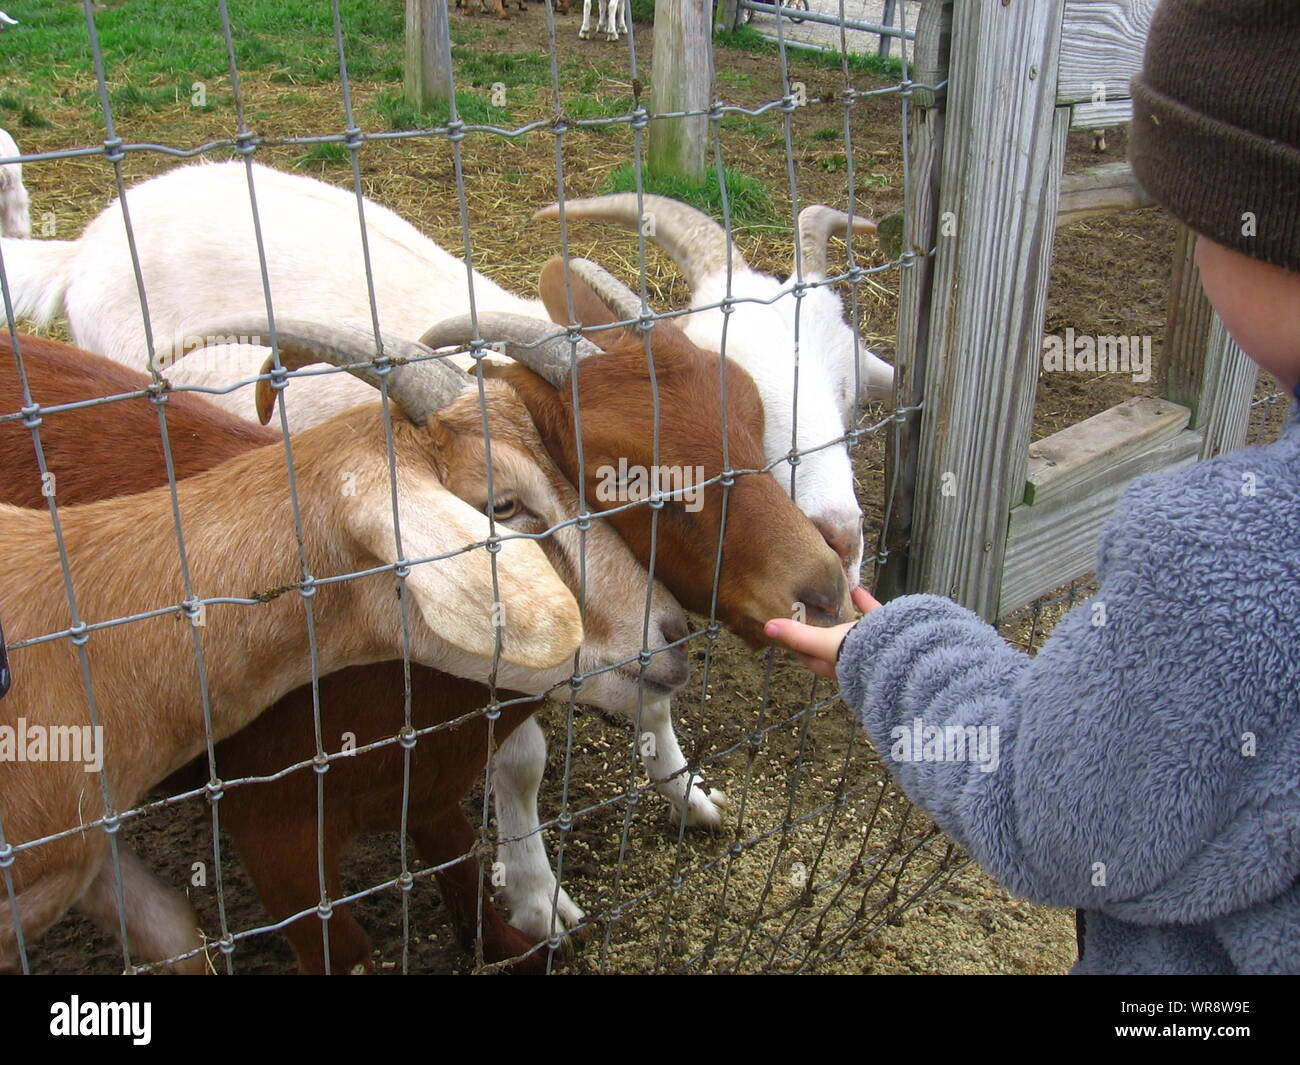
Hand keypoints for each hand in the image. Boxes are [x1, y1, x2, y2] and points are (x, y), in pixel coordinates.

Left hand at [764, 587, 880, 677]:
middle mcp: (849, 658)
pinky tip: (856, 588)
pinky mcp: (887, 632)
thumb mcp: (823, 643)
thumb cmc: (857, 654)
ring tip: (830, 598)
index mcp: (832, 665)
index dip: (794, 640)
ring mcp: (869, 646)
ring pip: (850, 629)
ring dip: (840, 615)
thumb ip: (798, 635)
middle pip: (827, 641)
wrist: (902, 655)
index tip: (782, 624)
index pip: (806, 654)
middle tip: (804, 609)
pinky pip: (871, 615)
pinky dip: (863, 602)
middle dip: (817, 627)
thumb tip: (767, 627)